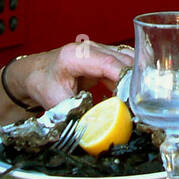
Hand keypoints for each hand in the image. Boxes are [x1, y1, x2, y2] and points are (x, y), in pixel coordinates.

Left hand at [11, 39, 132, 109]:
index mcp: (75, 56)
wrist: (36, 73)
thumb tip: (96, 129)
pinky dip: (130, 80)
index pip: (108, 63)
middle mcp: (90, 48)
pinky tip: (130, 97)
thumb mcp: (56, 103)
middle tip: (141, 104)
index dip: (125, 79)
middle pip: (123, 60)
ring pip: (129, 61)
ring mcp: (100, 50)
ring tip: (138, 102)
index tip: (136, 97)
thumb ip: (77, 113)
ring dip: (135, 80)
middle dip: (135, 81)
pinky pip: (125, 66)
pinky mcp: (106, 57)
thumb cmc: (44, 84)